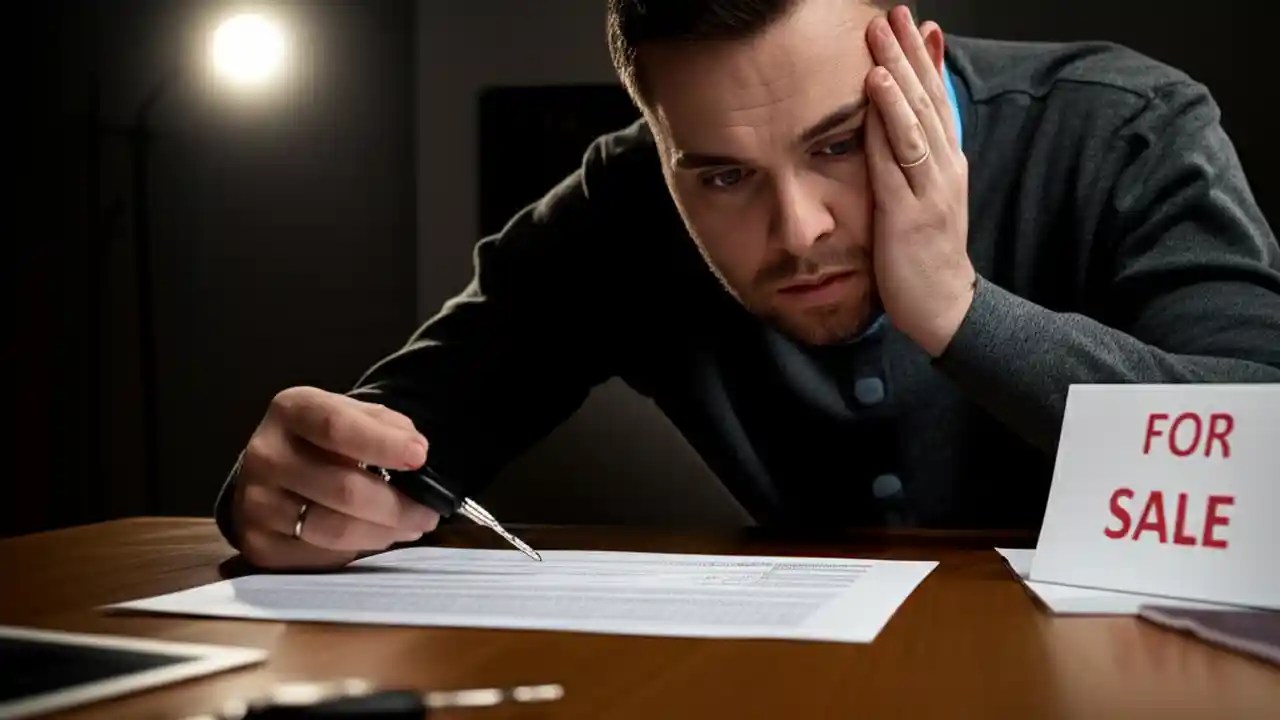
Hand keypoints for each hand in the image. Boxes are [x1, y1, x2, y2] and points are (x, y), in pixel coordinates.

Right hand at [231, 386, 438, 569]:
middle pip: (343, 489)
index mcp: (291, 410)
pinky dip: (356, 550)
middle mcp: (266, 455)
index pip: (335, 427)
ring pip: (335, 530)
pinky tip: (371, 536)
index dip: (382, 444)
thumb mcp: (352, 415)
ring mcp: (256, 503)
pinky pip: (321, 557)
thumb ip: (385, 425)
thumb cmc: (323, 439)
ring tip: (409, 527)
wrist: (273, 468)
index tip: (419, 457)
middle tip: (428, 513)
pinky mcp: (259, 544)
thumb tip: (415, 450)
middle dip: (397, 506)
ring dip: (383, 533)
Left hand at [865, 6, 975, 357]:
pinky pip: (898, 155)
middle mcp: (945, 168)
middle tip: (896, 13)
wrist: (945, 309)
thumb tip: (896, 134)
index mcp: (947, 166)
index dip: (926, 60)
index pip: (938, 102)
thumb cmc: (925, 258)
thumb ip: (912, 167)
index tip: (916, 23)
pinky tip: (877, 86)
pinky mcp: (910, 209)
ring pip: (916, 117)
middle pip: (929, 98)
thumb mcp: (923, 203)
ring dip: (898, 71)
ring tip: (882, 33)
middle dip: (910, 52)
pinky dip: (888, 116)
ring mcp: (931, 187)